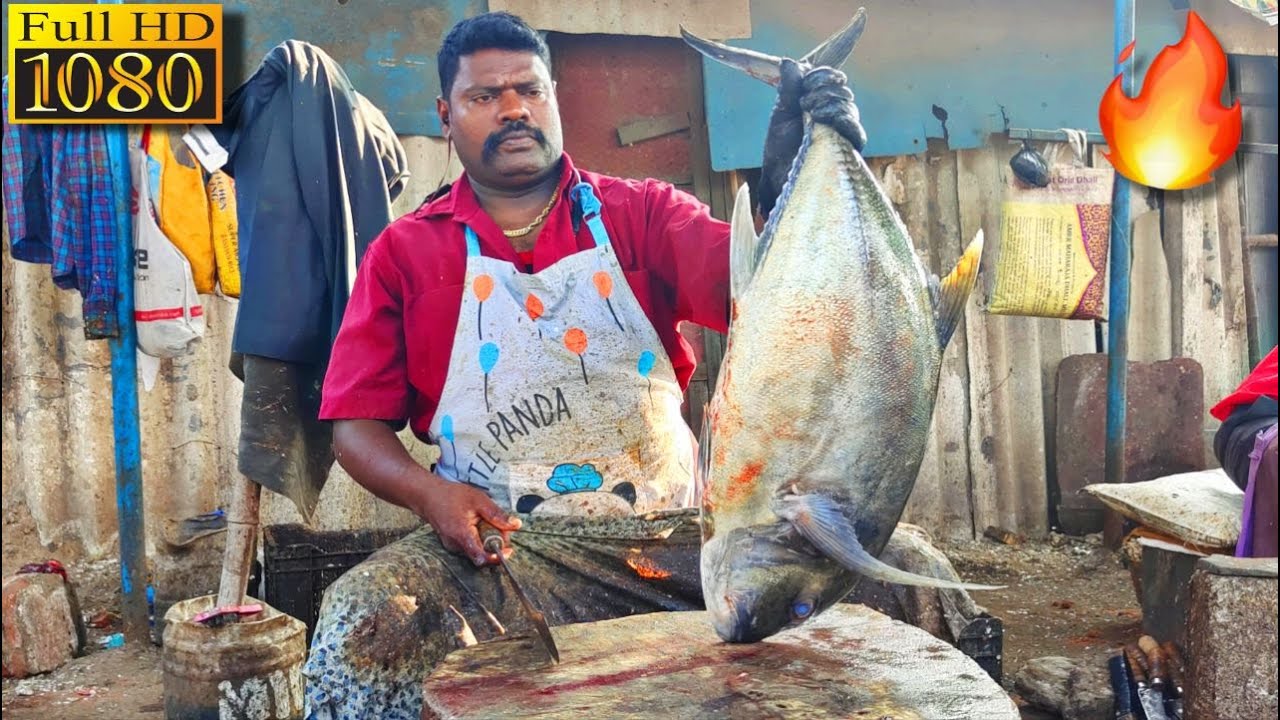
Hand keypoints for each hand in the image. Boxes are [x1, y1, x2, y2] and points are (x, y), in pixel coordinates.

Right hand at [417, 476, 521, 566]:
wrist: (427, 495)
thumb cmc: (451, 495)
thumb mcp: (479, 500)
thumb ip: (497, 515)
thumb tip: (516, 525)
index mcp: (462, 535)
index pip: (481, 557)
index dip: (497, 557)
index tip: (508, 550)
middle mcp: (455, 545)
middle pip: (482, 554)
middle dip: (495, 543)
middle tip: (500, 526)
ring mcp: (452, 546)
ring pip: (477, 550)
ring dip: (487, 539)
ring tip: (485, 520)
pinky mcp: (452, 544)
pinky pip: (470, 545)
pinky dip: (478, 537)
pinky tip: (477, 523)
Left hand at [759, 58, 866, 218]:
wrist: (779, 175)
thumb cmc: (780, 147)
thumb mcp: (781, 113)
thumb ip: (788, 88)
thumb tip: (790, 62)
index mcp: (821, 103)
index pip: (832, 79)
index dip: (822, 75)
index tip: (807, 79)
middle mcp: (836, 115)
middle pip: (841, 89)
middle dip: (822, 89)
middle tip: (803, 101)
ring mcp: (844, 132)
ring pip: (848, 104)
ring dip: (827, 102)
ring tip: (809, 113)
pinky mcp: (849, 149)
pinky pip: (855, 129)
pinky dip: (840, 118)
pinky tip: (822, 119)